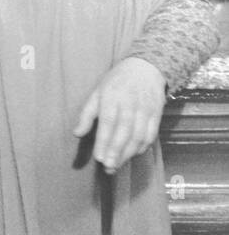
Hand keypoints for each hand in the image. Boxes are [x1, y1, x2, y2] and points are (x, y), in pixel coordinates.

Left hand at [72, 56, 167, 172]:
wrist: (146, 68)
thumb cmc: (116, 82)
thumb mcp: (97, 92)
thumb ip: (87, 114)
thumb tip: (77, 133)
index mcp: (112, 97)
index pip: (108, 122)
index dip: (104, 141)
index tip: (98, 158)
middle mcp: (130, 104)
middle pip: (124, 132)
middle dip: (116, 151)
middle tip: (108, 167)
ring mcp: (146, 109)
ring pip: (139, 136)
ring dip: (128, 153)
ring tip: (117, 165)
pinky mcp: (157, 114)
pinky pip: (151, 134)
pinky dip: (143, 147)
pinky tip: (133, 155)